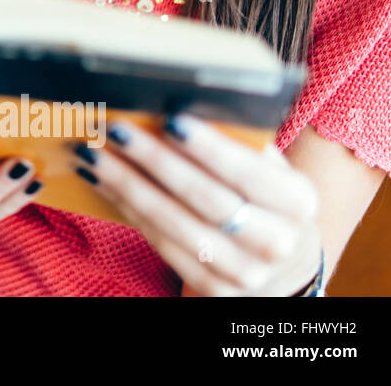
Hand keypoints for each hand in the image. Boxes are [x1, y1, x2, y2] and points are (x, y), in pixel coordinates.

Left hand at [74, 114, 322, 295]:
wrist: (282, 261)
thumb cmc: (262, 197)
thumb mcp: (267, 170)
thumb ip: (236, 141)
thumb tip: (175, 101)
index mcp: (298, 201)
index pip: (250, 172)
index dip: (209, 148)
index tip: (169, 119)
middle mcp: (278, 241)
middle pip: (207, 199)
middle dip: (155, 161)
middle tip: (114, 129)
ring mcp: (247, 273)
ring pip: (176, 225)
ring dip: (127, 185)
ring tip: (92, 153)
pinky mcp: (215, 290)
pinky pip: (163, 246)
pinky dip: (127, 210)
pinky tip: (101, 182)